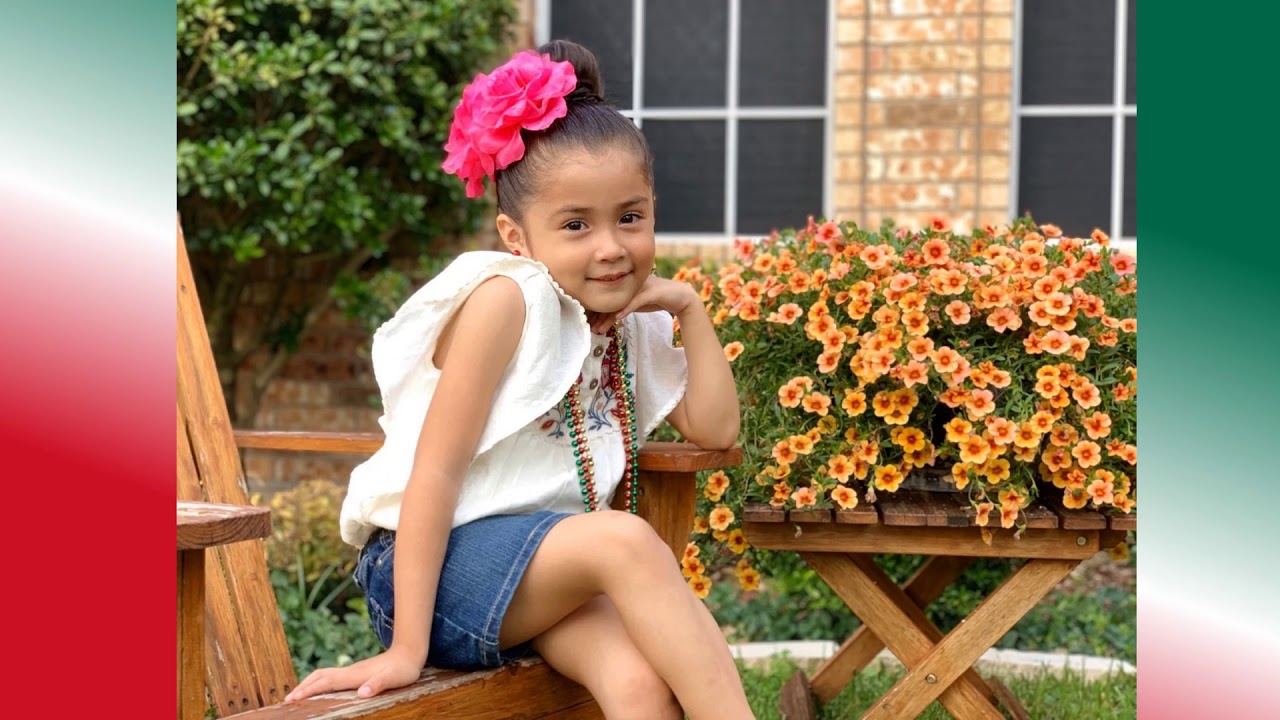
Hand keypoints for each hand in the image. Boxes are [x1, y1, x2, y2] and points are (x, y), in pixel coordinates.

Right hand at [284, 645, 424, 702]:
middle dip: (303, 687)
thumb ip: (377, 685)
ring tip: (297, 695)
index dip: (309, 690)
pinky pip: (331, 678)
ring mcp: (351, 671)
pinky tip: (319, 690)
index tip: (293, 699)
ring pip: (324, 675)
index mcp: (354, 675)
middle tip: (287, 700)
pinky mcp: (355, 673)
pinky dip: (319, 683)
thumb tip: (361, 693)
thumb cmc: (402, 669)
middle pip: (320, 677)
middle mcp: (349, 672)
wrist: (409, 652)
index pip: (326, 683)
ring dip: (309, 684)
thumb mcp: (393, 679)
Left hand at [589, 275, 697, 333]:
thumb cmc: (657, 299)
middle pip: (611, 299)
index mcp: (626, 284)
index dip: (597, 310)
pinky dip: (625, 309)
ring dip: (609, 317)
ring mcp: (641, 286)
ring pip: (620, 302)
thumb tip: (609, 317)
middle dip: (599, 316)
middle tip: (591, 328)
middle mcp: (631, 283)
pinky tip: (617, 318)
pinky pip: (635, 301)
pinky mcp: (651, 291)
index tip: (589, 322)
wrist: (680, 297)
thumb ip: (624, 306)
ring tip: (600, 328)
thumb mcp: (637, 303)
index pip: (608, 296)